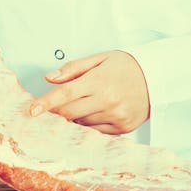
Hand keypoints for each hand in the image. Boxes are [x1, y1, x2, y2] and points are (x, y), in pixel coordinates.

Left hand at [29, 50, 149, 134]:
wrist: (158, 78)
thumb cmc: (127, 65)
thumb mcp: (101, 58)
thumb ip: (74, 68)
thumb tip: (50, 78)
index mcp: (99, 81)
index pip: (65, 93)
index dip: (46, 103)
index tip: (32, 111)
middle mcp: (107, 100)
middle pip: (70, 112)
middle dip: (55, 113)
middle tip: (48, 110)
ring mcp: (115, 117)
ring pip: (81, 124)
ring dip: (72, 119)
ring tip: (75, 108)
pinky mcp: (122, 129)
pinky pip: (95, 132)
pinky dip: (87, 125)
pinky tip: (89, 115)